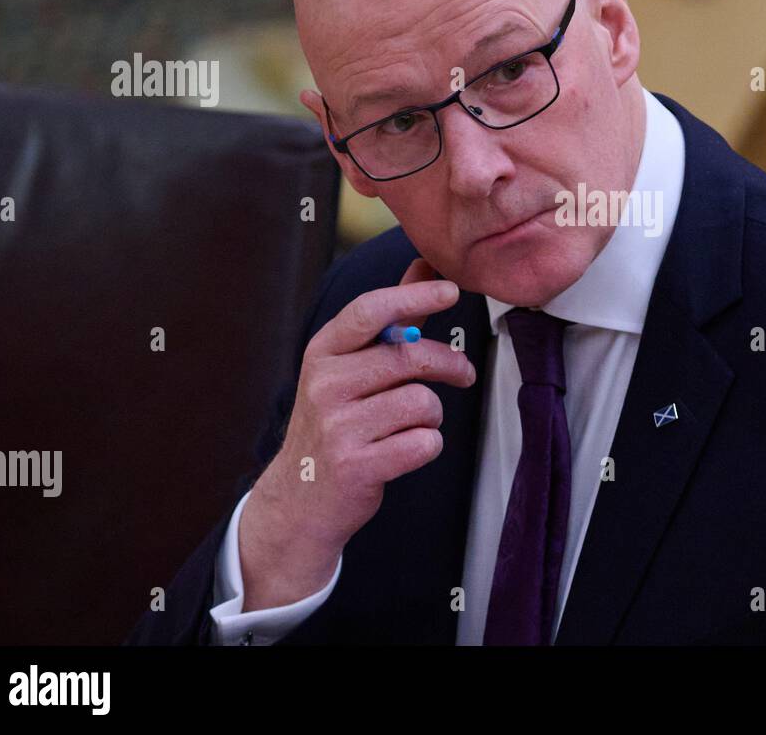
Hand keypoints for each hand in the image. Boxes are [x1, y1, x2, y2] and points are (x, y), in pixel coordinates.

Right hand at [238, 258, 475, 610]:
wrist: (301, 498)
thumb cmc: (336, 422)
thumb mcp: (348, 365)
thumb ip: (392, 317)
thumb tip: (425, 267)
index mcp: (323, 353)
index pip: (371, 311)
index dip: (415, 296)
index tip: (451, 290)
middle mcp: (325, 385)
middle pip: (409, 357)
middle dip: (450, 364)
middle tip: (464, 373)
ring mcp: (338, 427)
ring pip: (423, 402)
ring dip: (431, 414)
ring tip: (412, 424)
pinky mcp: (357, 467)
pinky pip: (424, 443)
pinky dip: (427, 446)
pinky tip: (404, 450)